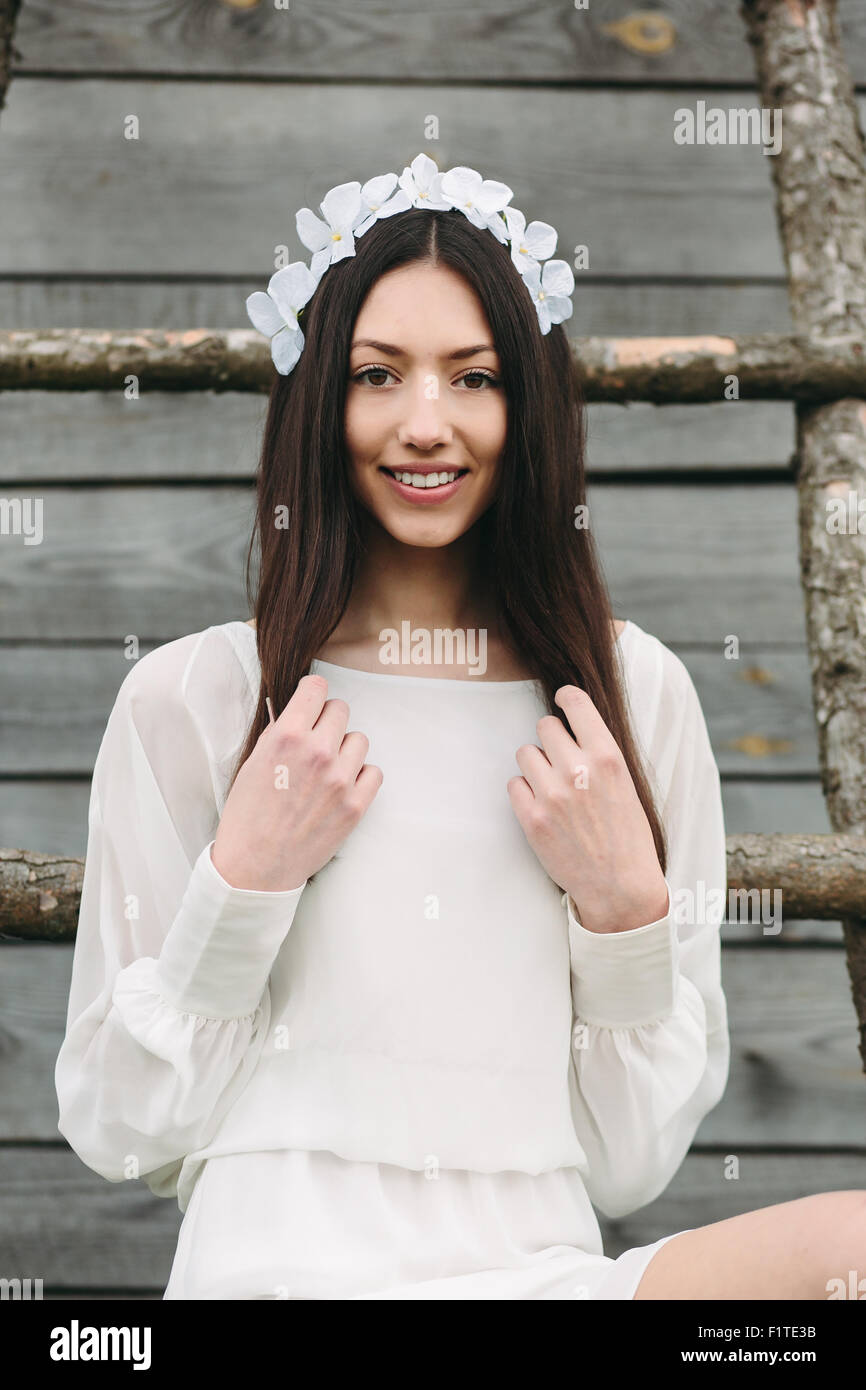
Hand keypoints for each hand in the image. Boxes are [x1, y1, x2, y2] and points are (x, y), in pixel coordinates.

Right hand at [211, 674, 382, 891]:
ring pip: (359, 740)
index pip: (316, 688)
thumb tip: (301, 713)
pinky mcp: (355, 805)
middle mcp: (317, 753)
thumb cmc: (247, 817)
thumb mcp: (252, 763)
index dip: (311, 695)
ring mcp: (340, 780)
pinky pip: (374, 772)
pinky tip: (342, 787)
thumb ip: (279, 734)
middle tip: (315, 742)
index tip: (310, 704)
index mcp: (286, 737)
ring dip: (345, 750)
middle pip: (341, 710)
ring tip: (326, 770)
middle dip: (327, 722)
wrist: (255, 868)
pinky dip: (361, 777)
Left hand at [506, 684, 667, 933]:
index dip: (566, 698)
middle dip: (551, 739)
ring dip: (535, 764)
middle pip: (545, 726)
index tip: (562, 701)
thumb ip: (599, 755)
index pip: (576, 704)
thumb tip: (572, 728)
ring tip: (552, 786)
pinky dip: (524, 792)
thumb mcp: (626, 785)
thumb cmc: (628, 836)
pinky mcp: (532, 819)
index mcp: (607, 758)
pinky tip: (542, 805)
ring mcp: (552, 795)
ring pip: (525, 752)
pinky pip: (514, 784)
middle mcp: (578, 771)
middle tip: (562, 760)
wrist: (620, 886)